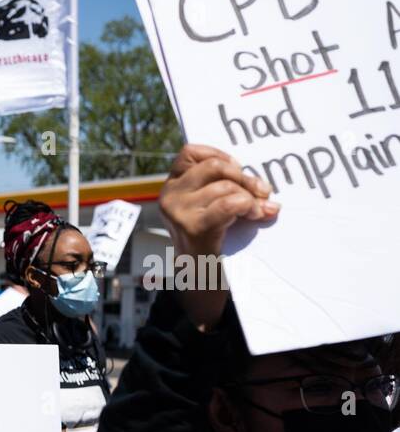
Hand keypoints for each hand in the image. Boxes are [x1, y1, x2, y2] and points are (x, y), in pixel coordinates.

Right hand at [158, 144, 278, 328]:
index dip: (219, 155)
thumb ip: (221, 185)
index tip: (238, 170)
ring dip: (250, 197)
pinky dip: (248, 206)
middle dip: (244, 177)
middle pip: (215, 166)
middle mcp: (169, 196)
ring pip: (226, 185)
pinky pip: (229, 203)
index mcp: (171, 187)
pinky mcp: (193, 227)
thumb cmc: (210, 238)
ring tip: (259, 210)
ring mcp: (178, 212)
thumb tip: (259, 181)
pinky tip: (255, 215)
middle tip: (262, 192)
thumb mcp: (208, 205)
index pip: (190, 152)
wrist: (200, 280)